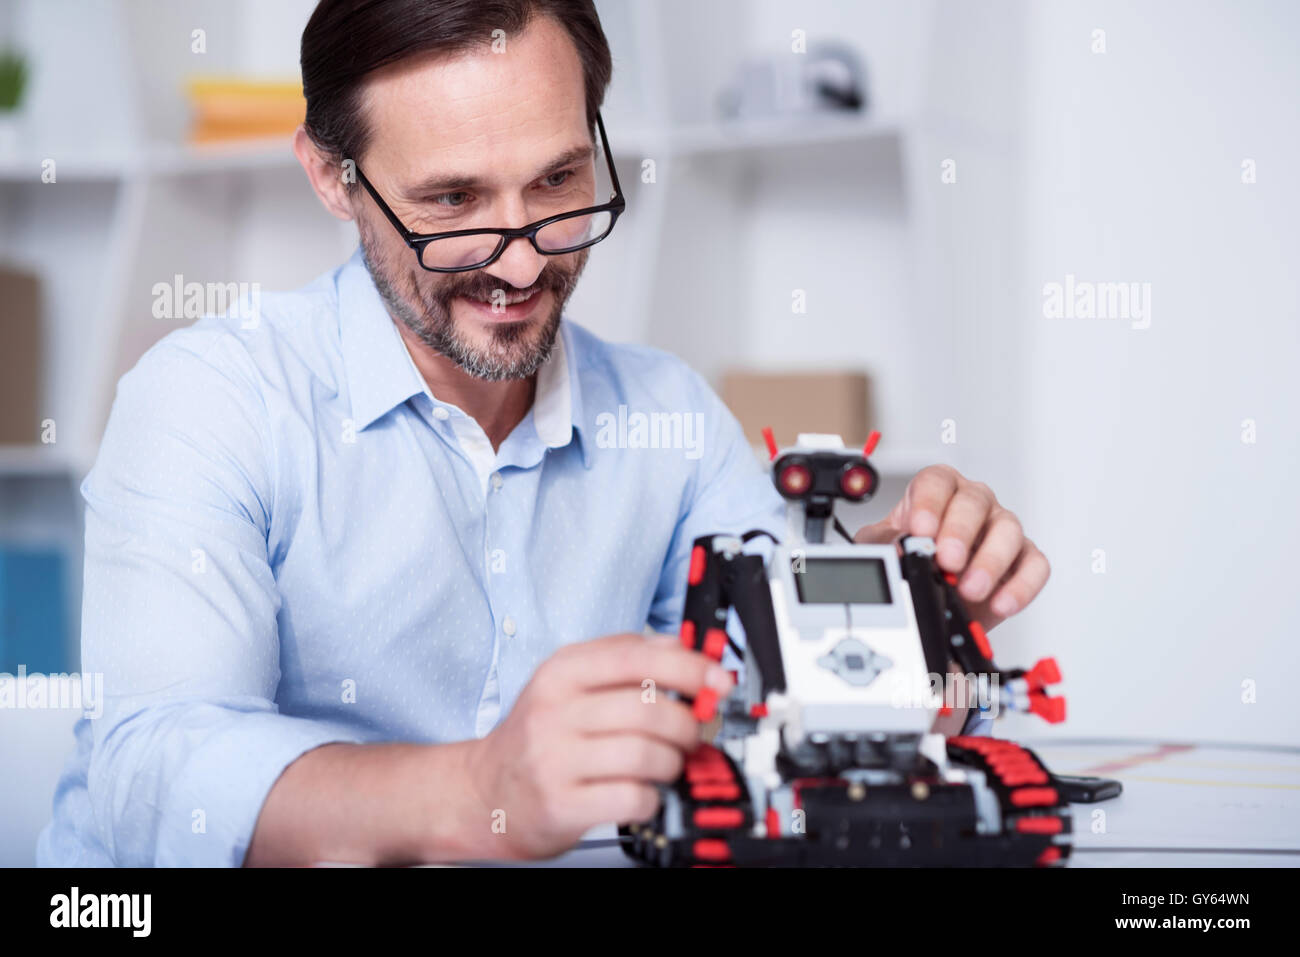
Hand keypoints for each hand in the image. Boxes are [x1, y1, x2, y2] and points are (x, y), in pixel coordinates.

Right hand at [464, 633, 732, 858]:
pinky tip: (643, 792)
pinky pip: (632, 797)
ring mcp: (554, 759)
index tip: (718, 680)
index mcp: (561, 672)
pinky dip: (652, 797)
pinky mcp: (561, 805)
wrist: (484, 791)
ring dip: (672, 762)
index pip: (637, 657)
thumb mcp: (569, 683)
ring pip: (645, 753)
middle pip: (649, 708)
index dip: (689, 667)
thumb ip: (622, 660)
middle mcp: (553, 711)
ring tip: (667, 764)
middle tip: (692, 734)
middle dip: (687, 724)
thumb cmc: (537, 735)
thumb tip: (684, 649)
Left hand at [855, 465, 1049, 629]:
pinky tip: (1000, 602)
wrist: (930, 592)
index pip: (937, 482)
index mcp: (937, 490)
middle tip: (947, 560)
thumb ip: (885, 542)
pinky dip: (1021, 585)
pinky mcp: (1022, 559)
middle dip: (960, 532)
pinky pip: (1034, 566)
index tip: (920, 529)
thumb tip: (896, 550)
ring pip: (1008, 530)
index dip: (929, 503)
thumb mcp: (884, 546)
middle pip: (974, 502)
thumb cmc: (909, 555)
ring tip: (970, 589)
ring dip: (991, 561)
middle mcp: (973, 504)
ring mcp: (1000, 529)